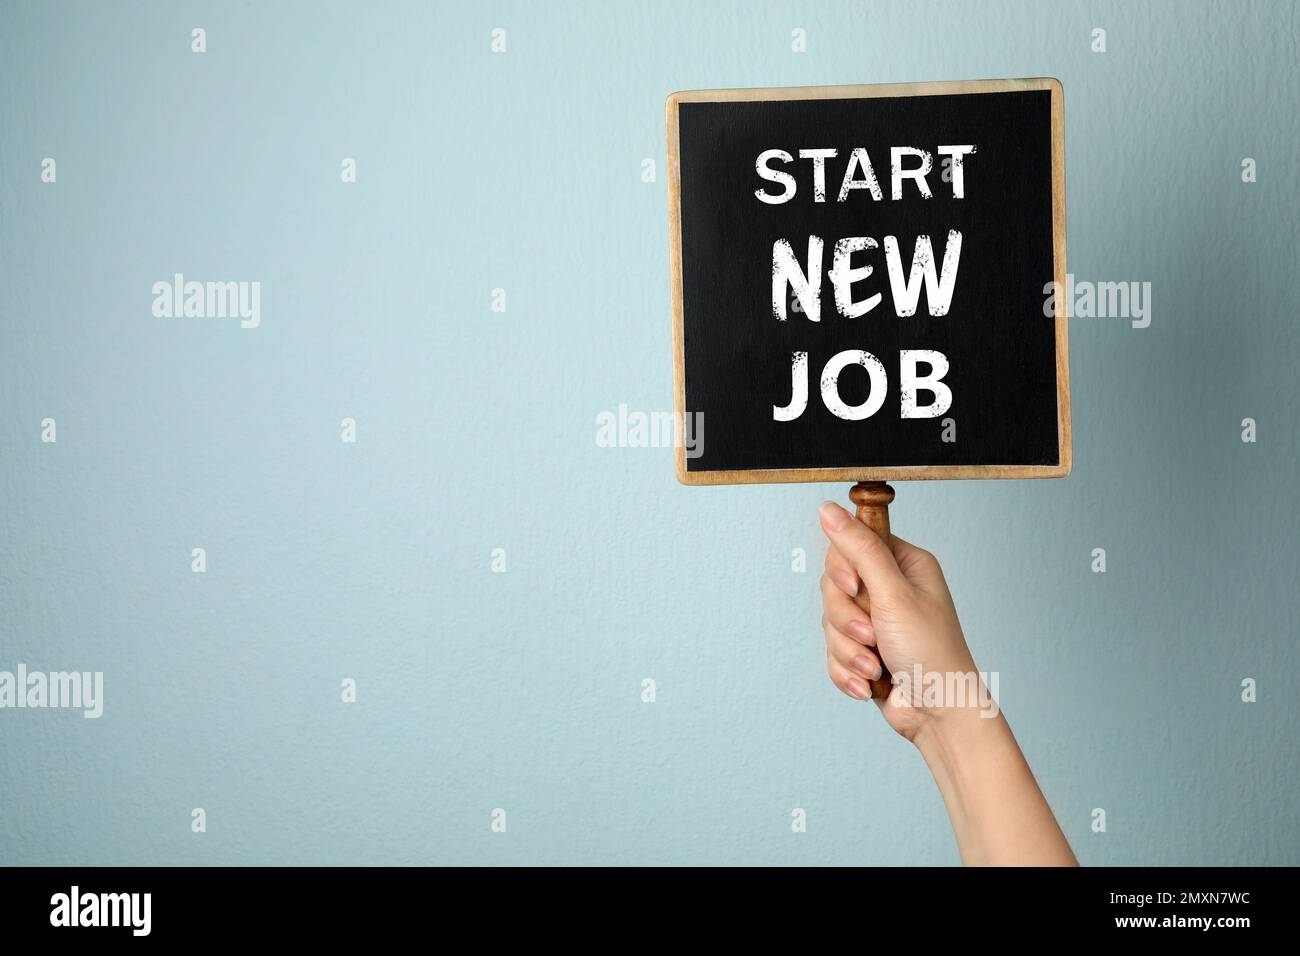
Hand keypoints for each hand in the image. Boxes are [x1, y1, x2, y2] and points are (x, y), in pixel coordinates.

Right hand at [818, 500, 978, 741]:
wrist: (939, 714)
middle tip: (872, 634)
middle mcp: (889, 589)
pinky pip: (832, 652)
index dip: (842, 570)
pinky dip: (847, 671)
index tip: (855, 589)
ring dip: (848, 650)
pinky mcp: (864, 651)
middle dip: (846, 619)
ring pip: (830, 622)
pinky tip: (869, 683)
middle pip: (833, 586)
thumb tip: (829, 510)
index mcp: (903, 565)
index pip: (849, 545)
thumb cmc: (931, 653)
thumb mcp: (893, 594)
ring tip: (875, 666)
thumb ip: (859, 549)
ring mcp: (875, 621)